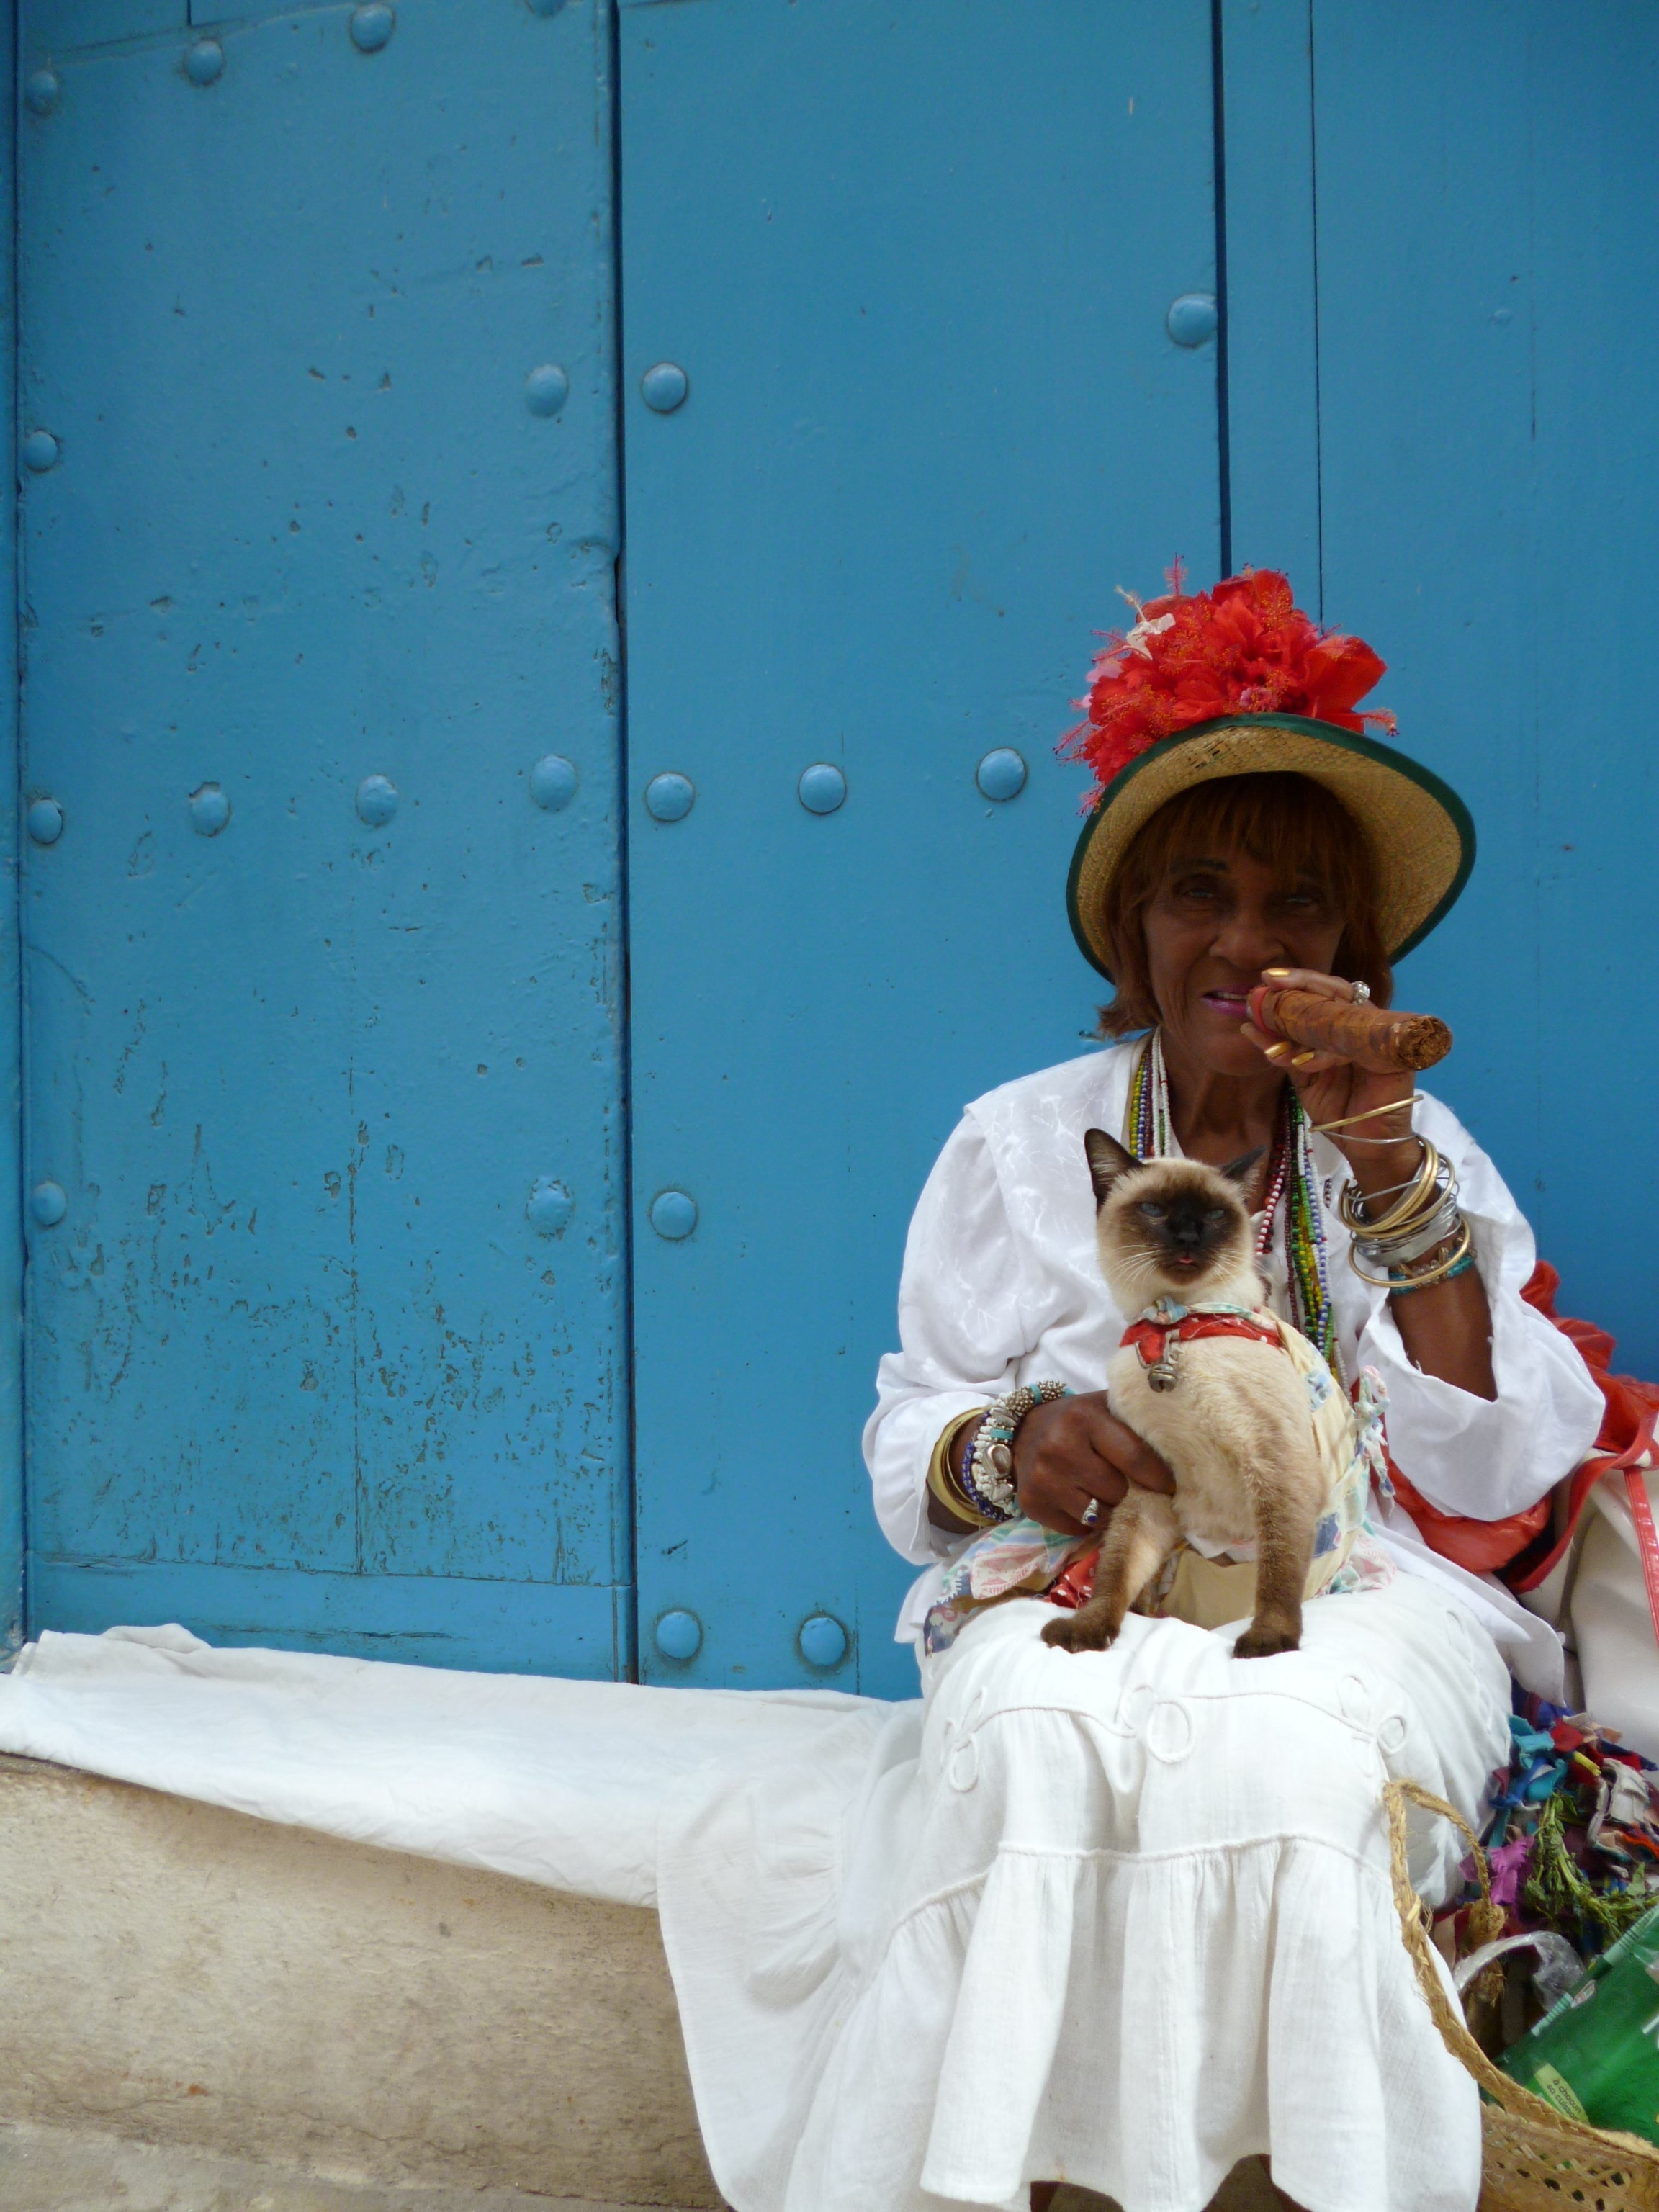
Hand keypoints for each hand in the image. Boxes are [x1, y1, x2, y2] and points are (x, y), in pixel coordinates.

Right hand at [1012, 1389, 1173, 1536]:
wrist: (1021, 1432)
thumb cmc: (1076, 1421)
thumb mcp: (1105, 1409)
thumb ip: (1135, 1425)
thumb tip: (1182, 1458)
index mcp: (1084, 1418)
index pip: (1135, 1457)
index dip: (1158, 1477)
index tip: (1170, 1486)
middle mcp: (1060, 1447)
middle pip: (1117, 1491)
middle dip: (1127, 1491)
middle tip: (1125, 1484)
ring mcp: (1044, 1479)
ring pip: (1099, 1514)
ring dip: (1107, 1508)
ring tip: (1102, 1492)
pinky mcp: (1033, 1504)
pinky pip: (1077, 1529)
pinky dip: (1085, 1521)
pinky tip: (1079, 1499)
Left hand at [1240, 966, 1417, 1194]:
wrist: (1364, 1144)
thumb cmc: (1338, 1107)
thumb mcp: (1302, 1074)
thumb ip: (1282, 1048)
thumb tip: (1249, 1024)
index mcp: (1344, 1024)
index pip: (1323, 993)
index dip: (1297, 981)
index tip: (1266, 979)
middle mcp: (1363, 1025)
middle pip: (1337, 991)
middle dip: (1302, 983)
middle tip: (1270, 982)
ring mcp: (1380, 1038)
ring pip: (1345, 1013)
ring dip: (1306, 1022)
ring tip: (1275, 1034)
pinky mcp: (1393, 1058)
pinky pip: (1356, 1047)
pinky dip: (1326, 1055)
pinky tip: (1303, 1063)